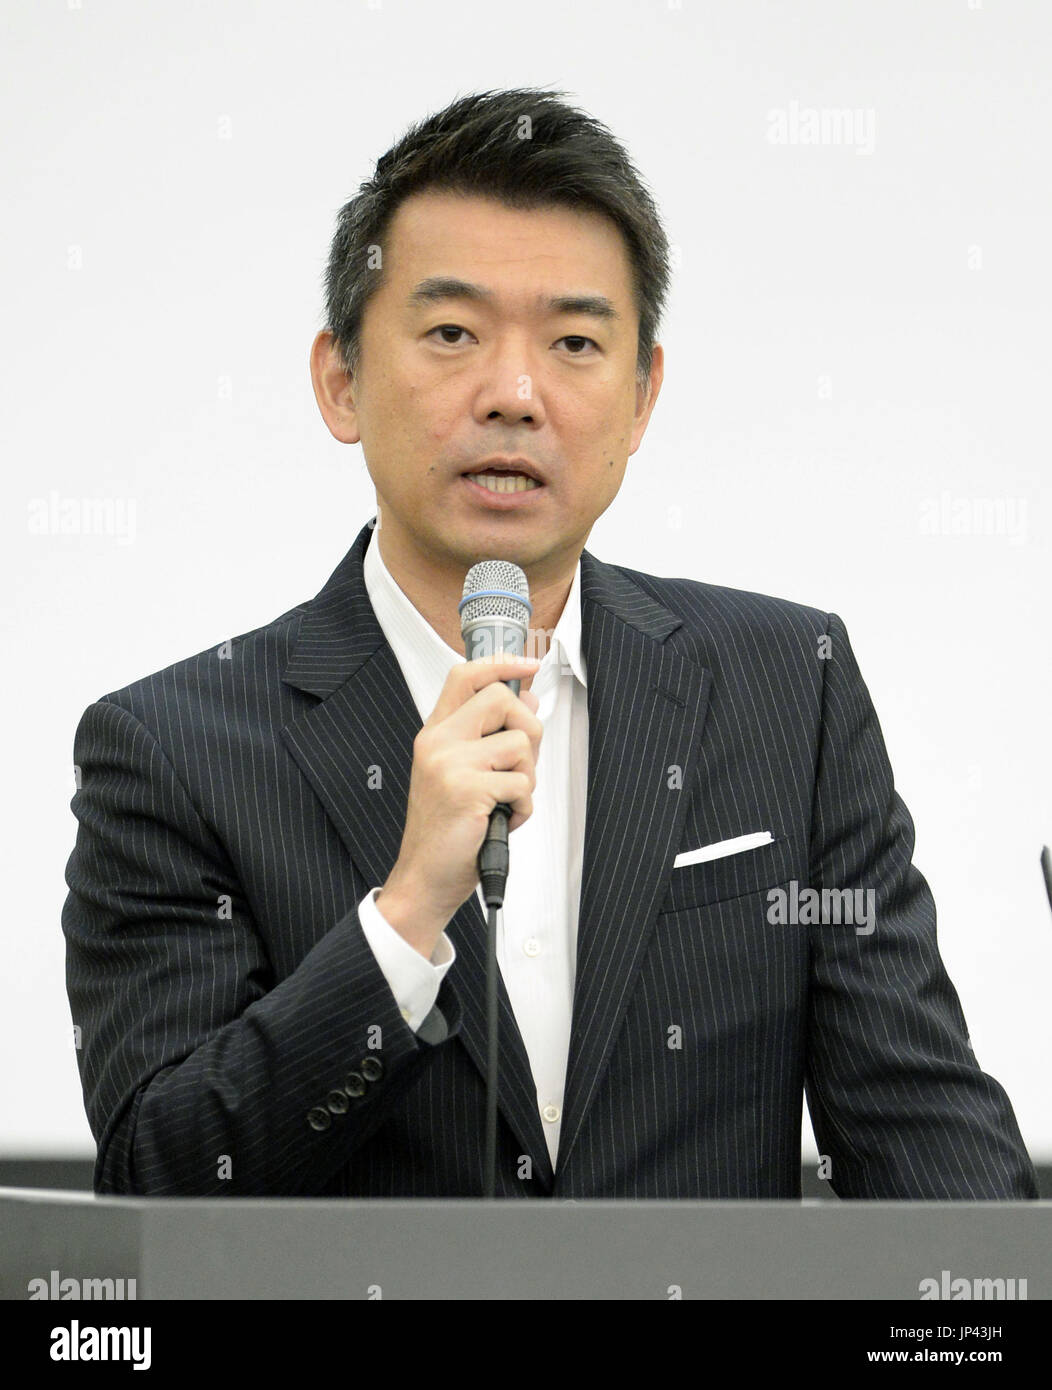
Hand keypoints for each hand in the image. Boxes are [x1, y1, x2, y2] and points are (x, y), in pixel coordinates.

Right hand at [376, 654, 542, 957]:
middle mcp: (438, 742)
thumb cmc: (446, 828)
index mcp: (435, 733)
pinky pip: (523, 783)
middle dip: (528, 728)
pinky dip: (523, 806)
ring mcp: (451, 764)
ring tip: (505, 799)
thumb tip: (528, 700)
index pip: (464, 676)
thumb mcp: (460, 773)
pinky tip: (502, 819)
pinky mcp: (468, 789)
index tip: (527, 666)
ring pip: (520, 743)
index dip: (501, 663)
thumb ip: (490, 736)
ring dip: (527, 776)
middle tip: (521, 762)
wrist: (425, 877)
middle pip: (501, 698)